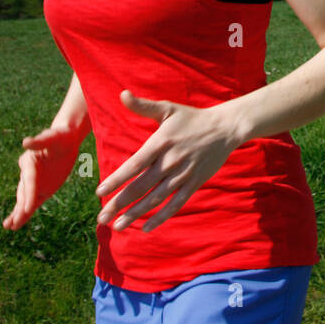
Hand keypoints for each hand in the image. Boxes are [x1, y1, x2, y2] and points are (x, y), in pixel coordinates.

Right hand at [3, 124, 84, 230]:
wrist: (65, 140)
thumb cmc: (59, 136)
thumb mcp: (52, 137)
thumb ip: (40, 141)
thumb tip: (26, 141)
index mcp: (30, 162)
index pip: (29, 181)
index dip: (29, 195)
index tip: (28, 209)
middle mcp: (28, 174)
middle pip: (24, 193)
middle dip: (20, 209)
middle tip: (13, 224)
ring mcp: (34, 183)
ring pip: (25, 200)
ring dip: (18, 213)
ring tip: (9, 226)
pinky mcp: (42, 189)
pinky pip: (33, 202)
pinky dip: (26, 213)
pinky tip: (17, 224)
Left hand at [95, 90, 242, 233]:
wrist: (224, 128)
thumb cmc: (191, 118)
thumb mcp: (167, 109)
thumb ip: (143, 105)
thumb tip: (122, 94)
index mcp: (160, 143)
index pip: (133, 165)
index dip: (116, 180)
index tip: (100, 192)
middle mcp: (170, 162)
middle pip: (140, 187)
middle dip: (119, 204)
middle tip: (101, 218)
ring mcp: (183, 175)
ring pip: (155, 199)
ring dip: (135, 214)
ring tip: (117, 226)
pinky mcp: (194, 184)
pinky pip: (175, 204)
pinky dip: (161, 218)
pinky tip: (145, 229)